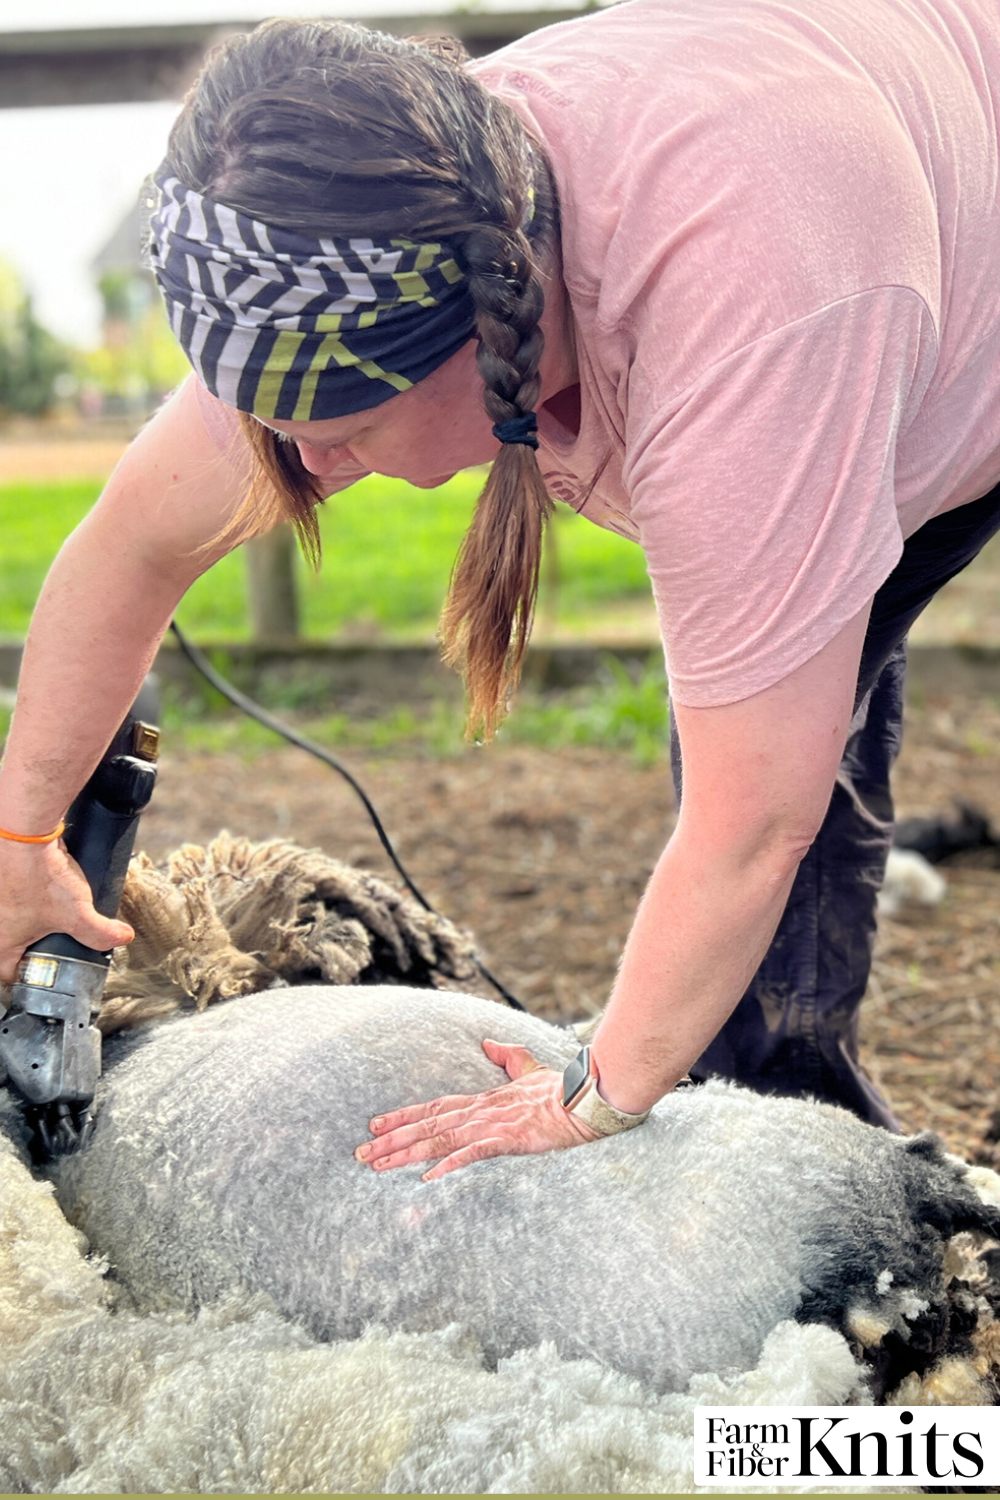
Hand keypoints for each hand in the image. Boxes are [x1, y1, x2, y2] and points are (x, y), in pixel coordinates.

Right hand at [0, 838, 133, 983]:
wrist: (23, 830)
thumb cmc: (38, 876)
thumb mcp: (77, 913)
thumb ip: (100, 932)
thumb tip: (122, 938)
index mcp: (0, 942)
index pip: (11, 974)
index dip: (33, 975)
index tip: (51, 970)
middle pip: (12, 945)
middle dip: (36, 943)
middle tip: (58, 939)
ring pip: (12, 918)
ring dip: (32, 916)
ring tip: (55, 909)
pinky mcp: (0, 878)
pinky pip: (13, 894)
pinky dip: (27, 893)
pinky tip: (46, 886)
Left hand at [354, 1038, 599, 1181]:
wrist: (582, 1100)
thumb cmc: (559, 1089)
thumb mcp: (528, 1068)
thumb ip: (506, 1056)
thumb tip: (487, 1042)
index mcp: (481, 1099)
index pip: (432, 1106)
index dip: (402, 1115)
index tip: (375, 1123)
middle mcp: (478, 1112)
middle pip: (426, 1124)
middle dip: (391, 1139)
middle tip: (361, 1152)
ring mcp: (490, 1126)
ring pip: (439, 1139)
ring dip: (406, 1153)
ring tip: (379, 1166)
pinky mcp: (506, 1140)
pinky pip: (472, 1154)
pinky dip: (448, 1164)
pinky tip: (427, 1177)